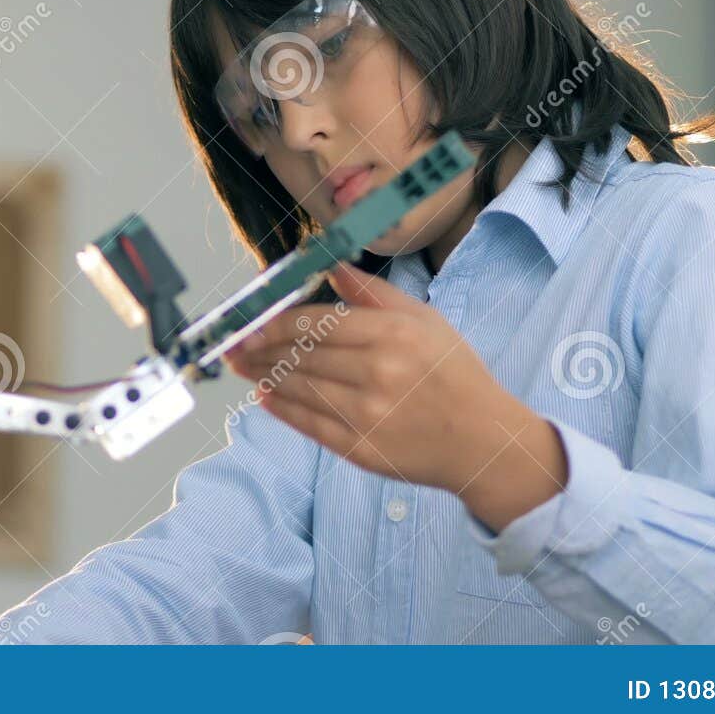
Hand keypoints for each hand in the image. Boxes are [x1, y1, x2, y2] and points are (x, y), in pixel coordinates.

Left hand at [222, 263, 568, 530]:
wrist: (482, 441)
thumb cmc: (453, 373)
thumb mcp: (424, 319)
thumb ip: (373, 291)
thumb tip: (330, 263)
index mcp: (393, 334)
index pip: (319, 323)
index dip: (278, 322)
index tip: (251, 321)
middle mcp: (378, 373)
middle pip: (302, 356)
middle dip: (260, 349)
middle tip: (233, 344)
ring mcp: (367, 415)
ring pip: (300, 389)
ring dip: (264, 375)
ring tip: (242, 366)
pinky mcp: (360, 449)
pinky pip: (310, 425)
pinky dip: (282, 409)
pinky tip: (264, 396)